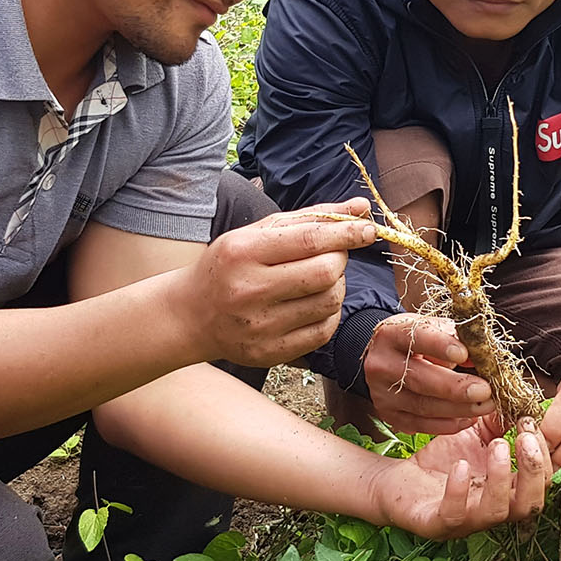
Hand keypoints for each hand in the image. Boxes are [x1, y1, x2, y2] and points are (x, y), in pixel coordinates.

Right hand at [178, 200, 375, 367]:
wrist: (192, 314)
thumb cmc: (231, 265)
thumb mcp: (259, 232)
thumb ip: (311, 217)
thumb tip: (361, 208)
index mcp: (243, 252)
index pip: (310, 240)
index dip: (347, 233)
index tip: (367, 228)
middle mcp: (249, 290)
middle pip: (326, 272)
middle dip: (339, 259)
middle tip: (330, 255)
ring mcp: (260, 326)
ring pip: (330, 301)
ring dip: (336, 285)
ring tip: (317, 278)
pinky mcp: (271, 352)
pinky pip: (324, 330)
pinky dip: (328, 312)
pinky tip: (312, 302)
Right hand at [362, 313, 495, 433]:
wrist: (385, 358)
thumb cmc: (416, 340)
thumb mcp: (431, 328)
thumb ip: (454, 336)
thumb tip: (477, 356)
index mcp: (391, 334)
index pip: (416, 338)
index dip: (440, 346)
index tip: (464, 354)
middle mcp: (381, 365)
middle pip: (419, 378)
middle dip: (455, 387)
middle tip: (484, 390)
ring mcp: (382, 393)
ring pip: (422, 406)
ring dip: (458, 409)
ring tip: (484, 405)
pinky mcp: (389, 415)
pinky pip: (420, 424)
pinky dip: (447, 424)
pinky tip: (468, 418)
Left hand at [368, 414, 551, 538]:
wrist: (398, 478)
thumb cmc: (443, 460)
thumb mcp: (475, 434)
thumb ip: (499, 421)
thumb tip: (521, 398)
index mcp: (508, 490)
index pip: (542, 480)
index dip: (543, 452)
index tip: (528, 421)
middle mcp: (493, 509)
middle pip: (530, 504)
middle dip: (534, 470)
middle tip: (524, 439)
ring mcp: (466, 520)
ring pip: (497, 512)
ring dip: (501, 478)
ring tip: (496, 446)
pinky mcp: (436, 523)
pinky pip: (454, 515)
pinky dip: (460, 490)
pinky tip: (460, 465)